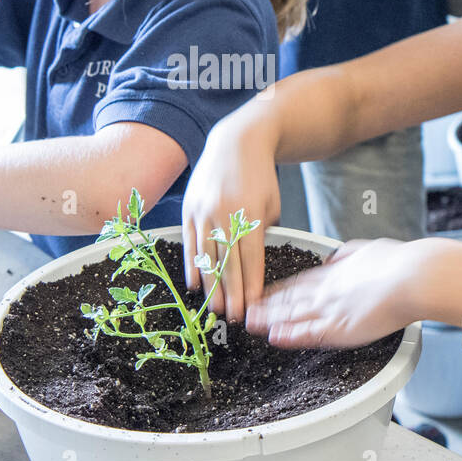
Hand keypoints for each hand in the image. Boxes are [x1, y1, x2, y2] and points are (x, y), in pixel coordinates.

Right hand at [181, 117, 280, 323]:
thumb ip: (263, 233)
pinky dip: (192, 265)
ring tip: (214, 309)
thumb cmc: (261, 177)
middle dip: (231, 293)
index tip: (252, 307)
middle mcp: (225, 214)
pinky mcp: (189, 209)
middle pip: (228, 262)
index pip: (250, 258)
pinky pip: (189, 243)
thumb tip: (252, 265)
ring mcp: (204, 211)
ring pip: (206, 256)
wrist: (237, 142)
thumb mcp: (272, 205)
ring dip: (211, 286)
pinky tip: (194, 284)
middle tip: (233, 318)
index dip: (250, 285)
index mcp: (250, 214)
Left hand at [246, 238, 431, 348]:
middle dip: (267, 306)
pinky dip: (291, 336)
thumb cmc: (399, 262)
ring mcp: (332, 309)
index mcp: (335, 272)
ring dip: (270, 320)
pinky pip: (309, 333)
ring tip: (249, 323)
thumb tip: (335, 256)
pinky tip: (274, 337)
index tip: (264, 294)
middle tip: (245, 309)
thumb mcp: (367, 248)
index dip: (280, 290)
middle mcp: (328, 290)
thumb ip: (348, 254)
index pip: (300, 283)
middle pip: (290, 299)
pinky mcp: (341, 327)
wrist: (414, 276)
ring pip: (293, 316)